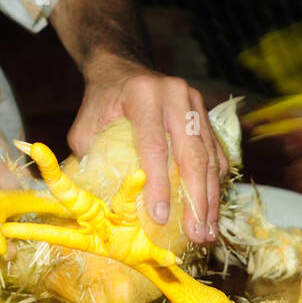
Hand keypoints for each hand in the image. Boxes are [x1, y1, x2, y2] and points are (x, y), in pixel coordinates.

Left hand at [69, 55, 227, 243]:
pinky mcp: (205, 115)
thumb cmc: (102, 102)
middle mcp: (176, 95)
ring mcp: (195, 104)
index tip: (161, 218)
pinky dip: (214, 184)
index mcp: (144, 95)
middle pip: (192, 155)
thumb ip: (91, 156)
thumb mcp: (85, 124)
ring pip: (209, 157)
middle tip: (197, 234)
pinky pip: (215, 154)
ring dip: (210, 198)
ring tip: (208, 232)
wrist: (123, 68)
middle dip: (196, 200)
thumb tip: (100, 200)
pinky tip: (211, 211)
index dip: (160, 185)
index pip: (155, 146)